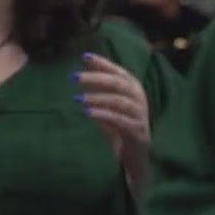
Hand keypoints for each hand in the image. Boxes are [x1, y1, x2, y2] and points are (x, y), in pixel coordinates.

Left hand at [75, 52, 150, 176]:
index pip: (118, 71)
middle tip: (74, 77)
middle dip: (95, 78)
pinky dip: (102, 115)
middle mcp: (139, 98)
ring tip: (78, 98)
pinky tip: (87, 113)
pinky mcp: (138, 131)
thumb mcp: (108, 107)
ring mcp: (140, 115)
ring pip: (119, 100)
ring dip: (97, 97)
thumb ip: (99, 92)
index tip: (84, 56)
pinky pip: (119, 120)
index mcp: (133, 89)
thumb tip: (80, 73)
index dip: (102, 63)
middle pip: (118, 83)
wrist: (135, 158)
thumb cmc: (120, 128)